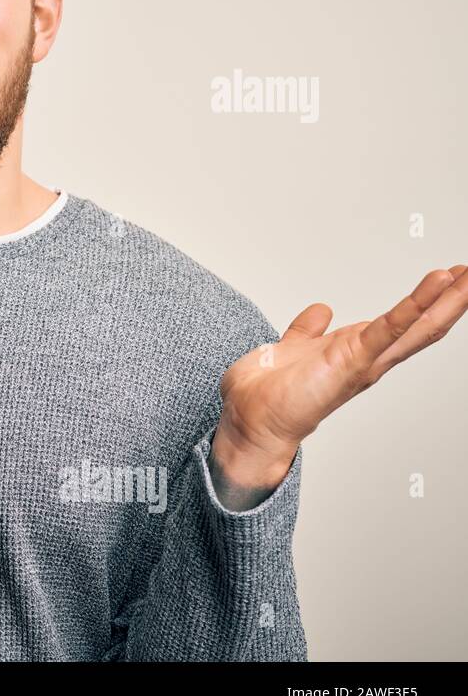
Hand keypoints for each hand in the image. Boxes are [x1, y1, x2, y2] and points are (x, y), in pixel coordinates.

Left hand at [211, 264, 466, 497]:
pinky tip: (436, 284)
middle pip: (422, 325)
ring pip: (416, 326)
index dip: (428, 300)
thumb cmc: (268, 394)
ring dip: (446, 299)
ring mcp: (363, 361)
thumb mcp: (293, 348)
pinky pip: (388, 328)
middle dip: (452, 299)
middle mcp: (368, 358)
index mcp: (356, 351)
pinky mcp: (350, 360)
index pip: (403, 322)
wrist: (249, 419)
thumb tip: (321, 311)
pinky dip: (413, 305)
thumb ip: (308, 330)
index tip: (452, 276)